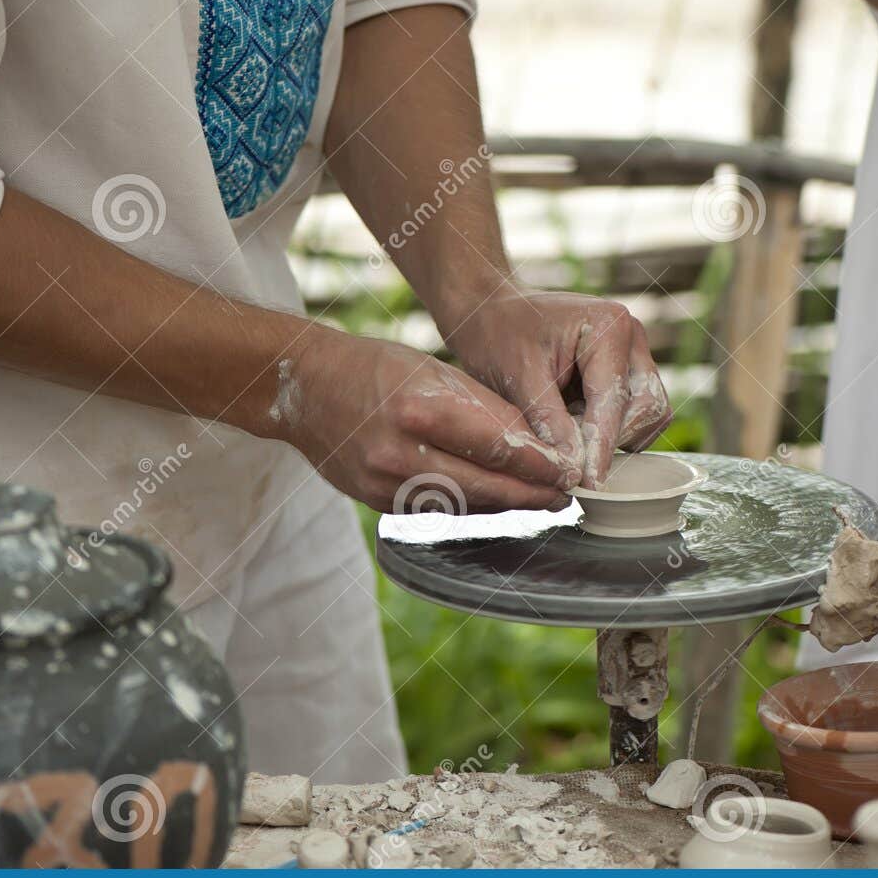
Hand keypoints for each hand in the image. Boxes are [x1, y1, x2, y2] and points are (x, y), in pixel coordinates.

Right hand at [284, 331, 577, 513]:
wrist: (307, 389)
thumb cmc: (377, 369)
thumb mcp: (436, 371)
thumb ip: (485, 408)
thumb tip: (538, 443)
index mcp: (421, 410)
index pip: (498, 446)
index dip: (540, 464)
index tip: (570, 470)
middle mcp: (401, 452)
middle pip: (486, 485)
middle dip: (532, 493)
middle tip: (564, 494)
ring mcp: (386, 484)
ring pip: (465, 504)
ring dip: (506, 503)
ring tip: (539, 499)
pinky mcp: (378, 502)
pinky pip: (438, 509)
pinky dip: (471, 504)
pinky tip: (495, 499)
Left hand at [446, 287, 671, 488]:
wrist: (495, 316)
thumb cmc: (501, 337)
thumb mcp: (518, 380)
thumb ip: (549, 423)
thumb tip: (574, 469)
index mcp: (609, 326)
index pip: (614, 400)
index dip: (602, 447)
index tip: (590, 483)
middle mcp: (632, 337)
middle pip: (649, 408)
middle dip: (614, 439)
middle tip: (572, 457)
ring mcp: (635, 353)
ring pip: (650, 414)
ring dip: (616, 436)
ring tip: (568, 433)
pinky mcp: (630, 371)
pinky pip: (638, 413)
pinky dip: (612, 430)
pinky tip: (575, 426)